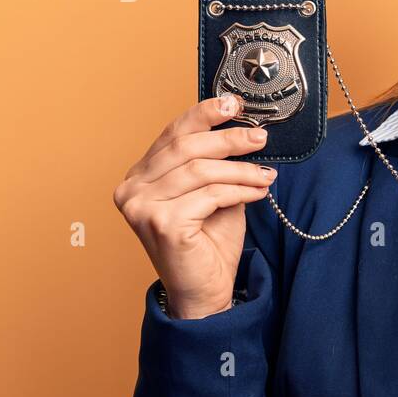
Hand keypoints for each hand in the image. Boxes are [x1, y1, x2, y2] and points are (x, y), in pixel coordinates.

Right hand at [113, 95, 276, 318]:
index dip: (203, 115)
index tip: (233, 104)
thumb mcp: (214, 193)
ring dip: (240, 169)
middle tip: (259, 138)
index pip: (172, 135)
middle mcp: (132, 190)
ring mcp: (142, 208)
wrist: (205, 292)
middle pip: (185, 148)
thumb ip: (218, 164)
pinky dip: (239, 190)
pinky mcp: (163, 224)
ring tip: (265, 174)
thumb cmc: (207, 244)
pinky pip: (209, 194)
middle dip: (228, 139)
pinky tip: (258, 191)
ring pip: (200, 170)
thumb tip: (245, 130)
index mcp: (140, 178)